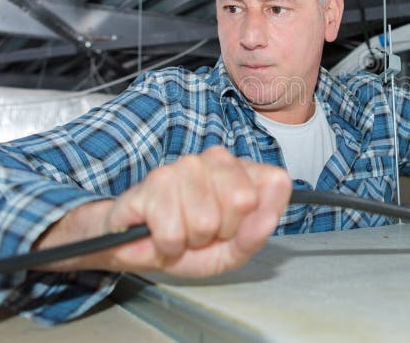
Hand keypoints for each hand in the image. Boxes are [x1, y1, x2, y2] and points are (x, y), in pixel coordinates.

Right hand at [34, 146, 291, 276]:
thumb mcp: (230, 249)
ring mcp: (184, 167)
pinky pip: (173, 232)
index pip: (276, 182)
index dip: (257, 218)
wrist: (134, 243)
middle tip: (204, 232)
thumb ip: (255, 234)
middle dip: (222, 232)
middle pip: (243, 201)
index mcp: (241, 170)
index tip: (236, 226)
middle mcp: (215, 159)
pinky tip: (160, 233)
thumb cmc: (185, 241)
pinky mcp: (154, 182)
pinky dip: (166, 245)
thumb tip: (269, 218)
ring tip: (180, 232)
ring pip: (206, 221)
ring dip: (190, 240)